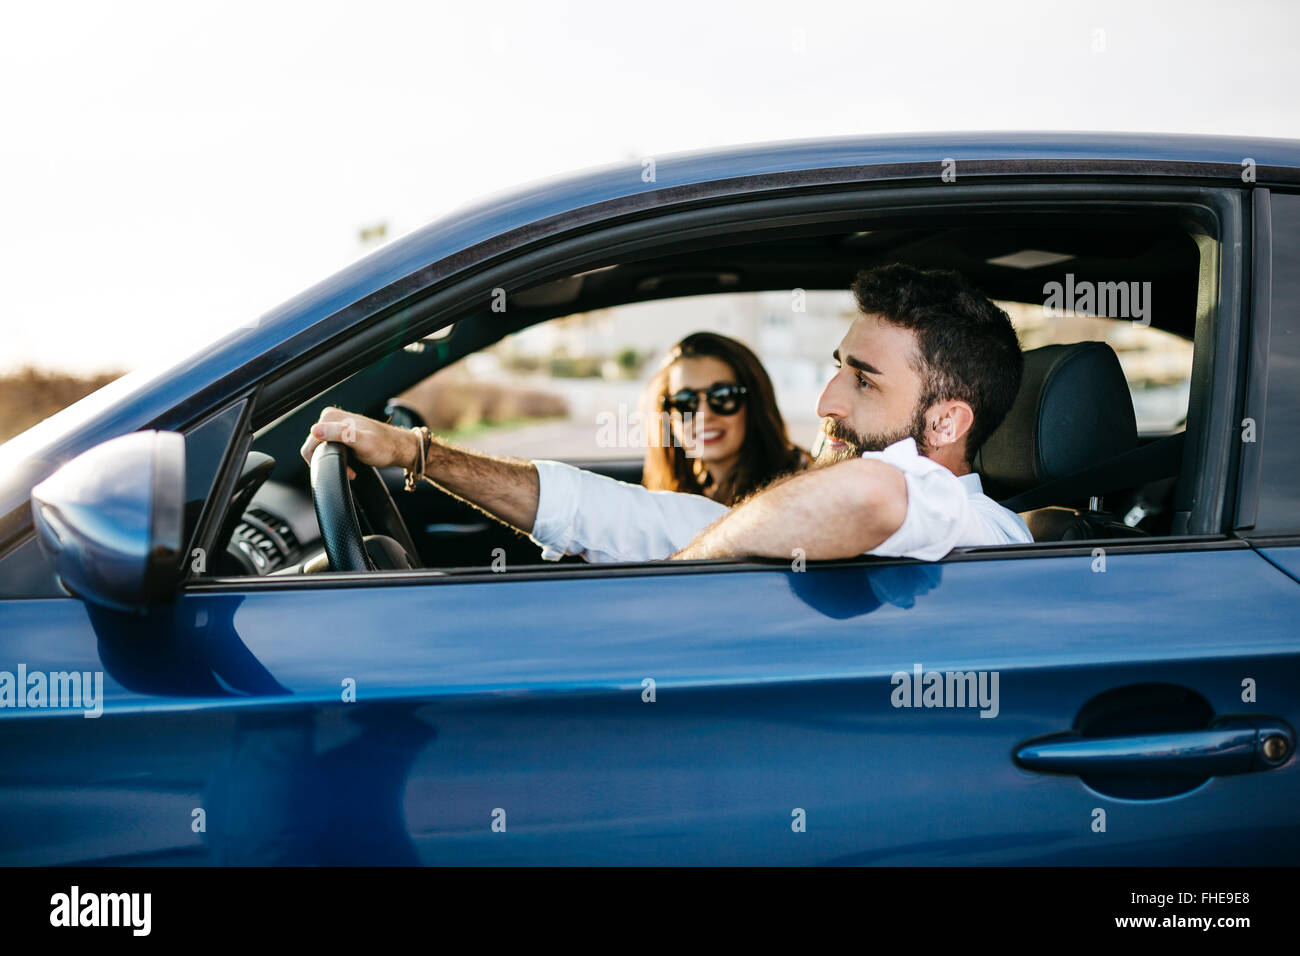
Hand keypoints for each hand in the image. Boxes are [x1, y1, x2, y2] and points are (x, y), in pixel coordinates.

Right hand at [299, 406, 418, 478]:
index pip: (310, 443)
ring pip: (322, 450)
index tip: (344, 465)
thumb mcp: (362, 442)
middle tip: (350, 469)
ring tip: (352, 467)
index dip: (324, 459)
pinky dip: (339, 459)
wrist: (398, 448)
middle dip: (330, 461)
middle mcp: (330, 418)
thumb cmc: (384, 446)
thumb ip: (340, 434)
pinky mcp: (339, 433)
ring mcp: (334, 426)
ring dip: (334, 462)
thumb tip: (316, 431)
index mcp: (330, 417)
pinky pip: (329, 450)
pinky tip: (352, 463)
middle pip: (315, 447)